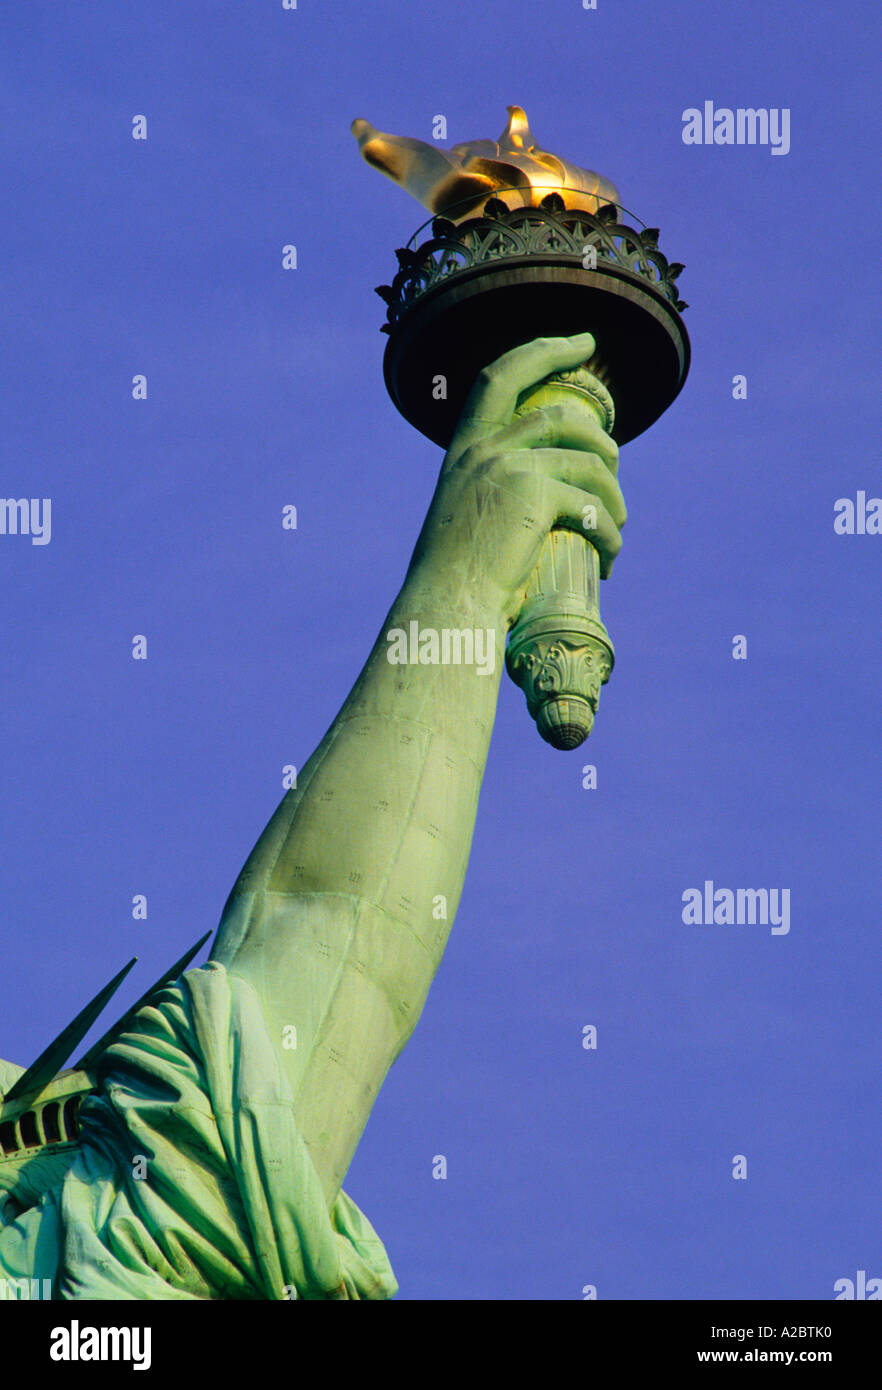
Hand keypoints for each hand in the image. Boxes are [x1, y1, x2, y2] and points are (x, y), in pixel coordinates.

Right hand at [404, 333, 625, 627]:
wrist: (449, 606)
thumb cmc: (460, 578)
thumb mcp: (470, 516)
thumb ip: (498, 487)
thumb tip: (557, 485)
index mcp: (464, 450)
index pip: (500, 376)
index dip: (544, 350)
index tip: (583, 341)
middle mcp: (484, 450)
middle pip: (563, 415)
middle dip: (605, 440)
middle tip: (617, 474)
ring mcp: (509, 468)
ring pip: (591, 462)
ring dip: (614, 500)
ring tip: (616, 531)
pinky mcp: (535, 496)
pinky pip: (593, 507)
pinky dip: (610, 536)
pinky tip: (609, 560)